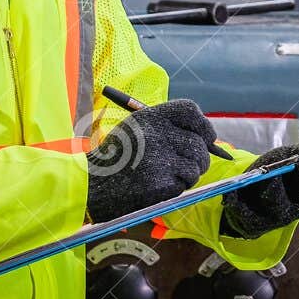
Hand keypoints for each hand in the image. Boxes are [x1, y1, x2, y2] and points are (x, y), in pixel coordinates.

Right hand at [85, 99, 217, 222]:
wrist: (91, 184)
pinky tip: (157, 187)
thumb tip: (207, 138)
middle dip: (200, 158)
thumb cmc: (118, 157)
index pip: (190, 110)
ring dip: (189, 175)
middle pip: (199, 143)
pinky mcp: (161, 183)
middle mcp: (156, 134)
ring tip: (167, 176)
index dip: (204, 125)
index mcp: (150, 116)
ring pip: (196, 166)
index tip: (208, 138)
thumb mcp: (136, 129)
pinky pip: (185, 185)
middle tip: (190, 166)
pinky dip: (177, 188)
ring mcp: (160, 159)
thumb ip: (167, 128)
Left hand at [220, 125, 298, 239]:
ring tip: (270, 175)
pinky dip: (238, 203)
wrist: (251, 198)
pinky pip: (247, 216)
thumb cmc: (276, 172)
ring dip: (276, 188)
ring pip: (281, 205)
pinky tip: (231, 194)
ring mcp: (279, 215)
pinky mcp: (255, 223)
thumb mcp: (291, 157)